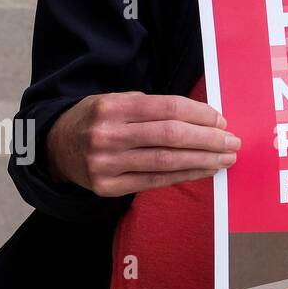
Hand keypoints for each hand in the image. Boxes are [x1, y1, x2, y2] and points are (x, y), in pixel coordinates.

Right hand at [46, 91, 238, 195]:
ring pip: (166, 162)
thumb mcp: (117, 100)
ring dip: (203, 160)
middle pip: (170, 136)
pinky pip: (155, 181)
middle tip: (232, 141)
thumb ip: (155, 107)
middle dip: (208, 139)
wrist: (55, 147)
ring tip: (226, 158)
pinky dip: (184, 175)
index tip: (221, 120)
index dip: (200, 114)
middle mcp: (107, 135)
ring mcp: (105, 164)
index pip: (167, 108)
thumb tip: (206, 119)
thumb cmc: (99, 120)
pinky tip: (204, 170)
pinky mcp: (107, 188)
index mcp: (112, 107)